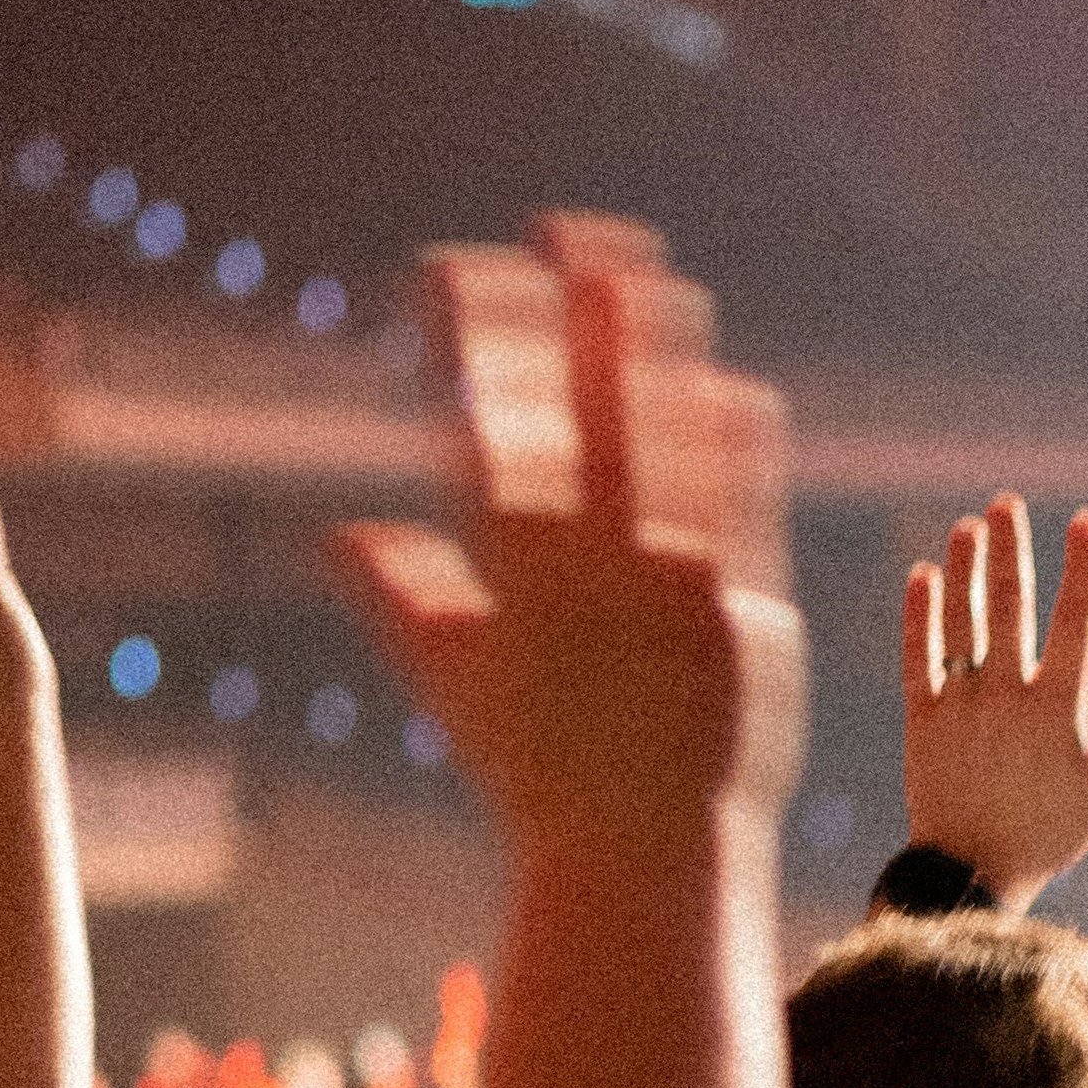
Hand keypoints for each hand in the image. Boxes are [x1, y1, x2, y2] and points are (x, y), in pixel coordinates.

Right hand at [334, 219, 806, 841]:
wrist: (643, 858)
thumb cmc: (540, 778)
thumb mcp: (456, 688)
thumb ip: (405, 602)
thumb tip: (340, 538)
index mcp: (512, 577)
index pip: (484, 423)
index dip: (471, 336)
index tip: (453, 268)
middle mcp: (594, 571)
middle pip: (582, 408)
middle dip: (573, 310)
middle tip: (570, 229)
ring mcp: (677, 587)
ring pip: (668, 434)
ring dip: (656, 346)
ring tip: (647, 276)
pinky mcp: (747, 608)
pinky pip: (743, 497)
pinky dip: (731, 435)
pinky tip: (724, 384)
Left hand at [902, 494, 1087, 910]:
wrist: (972, 876)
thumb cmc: (1051, 832)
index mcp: (1056, 709)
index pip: (1075, 621)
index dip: (1083, 567)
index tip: (1086, 520)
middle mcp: (1004, 698)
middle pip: (1009, 605)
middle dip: (1011, 549)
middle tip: (1008, 503)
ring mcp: (958, 706)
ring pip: (960, 622)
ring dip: (964, 568)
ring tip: (969, 525)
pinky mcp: (920, 720)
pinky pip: (916, 656)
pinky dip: (920, 614)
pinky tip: (924, 574)